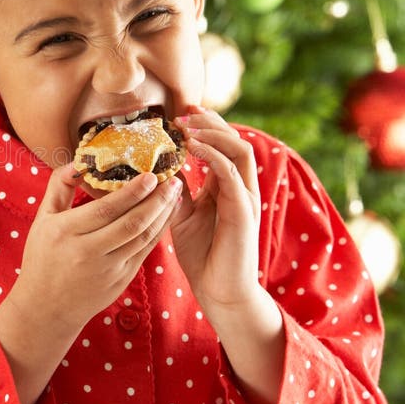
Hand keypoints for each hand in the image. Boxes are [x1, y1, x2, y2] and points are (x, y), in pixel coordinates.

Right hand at [11, 163, 182, 332]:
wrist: (46, 309)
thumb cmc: (42, 258)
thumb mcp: (42, 220)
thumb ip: (59, 187)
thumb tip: (79, 161)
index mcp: (65, 233)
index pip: (105, 210)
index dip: (131, 192)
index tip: (151, 175)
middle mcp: (87, 252)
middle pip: (130, 223)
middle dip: (156, 200)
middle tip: (173, 179)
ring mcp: (107, 269)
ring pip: (142, 238)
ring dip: (163, 214)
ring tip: (176, 193)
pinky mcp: (121, 280)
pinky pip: (144, 251)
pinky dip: (159, 231)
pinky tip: (167, 215)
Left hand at [171, 107, 261, 315]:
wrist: (220, 291)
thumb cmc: (203, 255)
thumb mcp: (183, 215)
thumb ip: (177, 190)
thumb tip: (158, 166)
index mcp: (228, 187)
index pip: (224, 145)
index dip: (206, 126)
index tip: (181, 113)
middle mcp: (241, 187)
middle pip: (236, 139)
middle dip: (211, 121)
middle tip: (184, 112)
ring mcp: (246, 197)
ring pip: (239, 149)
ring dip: (213, 133)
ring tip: (187, 126)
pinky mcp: (243, 210)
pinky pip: (230, 173)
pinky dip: (212, 155)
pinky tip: (191, 147)